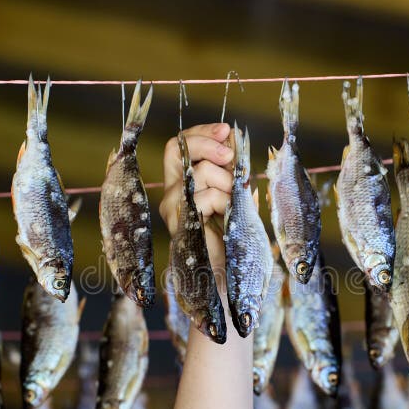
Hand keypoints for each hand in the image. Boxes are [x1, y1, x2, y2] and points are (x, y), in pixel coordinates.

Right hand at [160, 123, 233, 286]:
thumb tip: (232, 139)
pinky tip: (228, 216)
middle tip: (230, 156)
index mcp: (182, 184)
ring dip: (226, 181)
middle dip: (207, 142)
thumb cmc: (235, 238)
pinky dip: (224, 201)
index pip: (181, 144)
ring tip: (233, 203)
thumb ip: (231, 171)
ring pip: (199, 171)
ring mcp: (173, 209)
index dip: (203, 132)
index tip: (227, 131)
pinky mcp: (180, 223)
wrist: (231, 278)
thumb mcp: (236, 195)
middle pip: (177, 148)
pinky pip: (205, 196)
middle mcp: (172, 194)